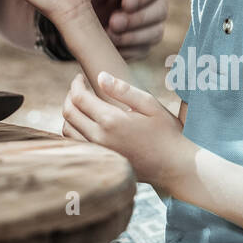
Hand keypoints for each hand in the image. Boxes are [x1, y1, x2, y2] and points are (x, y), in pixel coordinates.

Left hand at [61, 71, 189, 191]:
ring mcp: (98, 152)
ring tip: (80, 103)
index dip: (75, 84)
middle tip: (78, 87)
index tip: (80, 77)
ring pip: (67, 130)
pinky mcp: (101, 161)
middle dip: (70, 95)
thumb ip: (123, 90)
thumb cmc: (166, 132)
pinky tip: (83, 122)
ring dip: (69, 113)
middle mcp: (100, 138)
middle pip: (69, 112)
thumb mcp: (150, 105)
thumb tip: (99, 76)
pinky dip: (72, 130)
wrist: (174, 167)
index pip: (78, 97)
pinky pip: (75, 144)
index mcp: (111, 120)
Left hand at [87, 0, 166, 59]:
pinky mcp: (143, 46)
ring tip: (108, 35)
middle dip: (138, 18)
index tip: (125, 3)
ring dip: (133, 36)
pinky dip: (128, 50)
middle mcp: (153, 5)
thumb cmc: (86, 0)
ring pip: (156, 32)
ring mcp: (151, 27)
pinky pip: (143, 50)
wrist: (74, 25)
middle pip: (161, 10)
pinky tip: (111, 47)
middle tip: (114, 22)